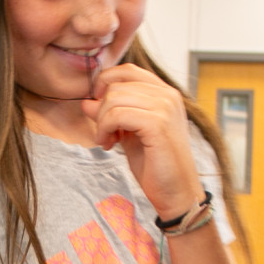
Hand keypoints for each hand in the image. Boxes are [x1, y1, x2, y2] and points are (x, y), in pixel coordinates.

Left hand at [81, 64, 204, 219]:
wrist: (176, 192)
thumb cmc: (156, 165)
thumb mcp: (128, 134)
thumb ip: (111, 114)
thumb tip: (86, 101)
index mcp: (165, 93)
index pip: (127, 71)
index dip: (105, 84)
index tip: (98, 109)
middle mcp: (168, 95)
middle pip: (116, 86)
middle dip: (101, 110)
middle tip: (104, 134)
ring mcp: (165, 107)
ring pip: (113, 99)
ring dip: (102, 122)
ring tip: (107, 141)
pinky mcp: (158, 123)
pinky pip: (117, 115)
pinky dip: (105, 129)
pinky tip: (110, 145)